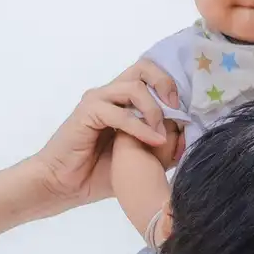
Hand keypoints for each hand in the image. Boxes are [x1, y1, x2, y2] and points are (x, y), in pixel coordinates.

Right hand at [26, 60, 184, 211]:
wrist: (64, 185)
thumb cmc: (101, 173)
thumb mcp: (143, 158)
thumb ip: (165, 144)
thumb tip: (189, 134)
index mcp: (123, 100)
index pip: (150, 76)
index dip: (172, 86)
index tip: (189, 109)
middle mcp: (111, 94)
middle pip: (143, 68)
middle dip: (166, 84)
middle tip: (178, 108)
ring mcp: (98, 101)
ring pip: (134, 88)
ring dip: (155, 111)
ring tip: (161, 136)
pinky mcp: (87, 113)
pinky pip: (120, 113)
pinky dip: (141, 127)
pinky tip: (153, 142)